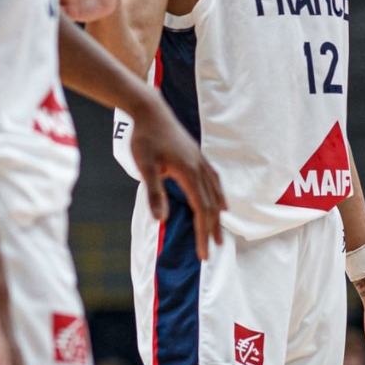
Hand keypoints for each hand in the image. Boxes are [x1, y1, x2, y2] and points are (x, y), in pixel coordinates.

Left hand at [129, 94, 225, 259]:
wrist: (150, 110)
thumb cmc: (144, 138)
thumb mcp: (145, 167)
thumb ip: (154, 194)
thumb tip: (161, 219)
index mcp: (188, 173)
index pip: (200, 210)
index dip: (203, 233)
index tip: (203, 253)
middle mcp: (199, 168)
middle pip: (211, 204)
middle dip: (212, 229)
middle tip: (214, 249)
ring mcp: (200, 160)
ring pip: (215, 192)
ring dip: (218, 213)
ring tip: (219, 230)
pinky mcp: (197, 155)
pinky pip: (214, 180)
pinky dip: (219, 194)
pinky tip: (219, 200)